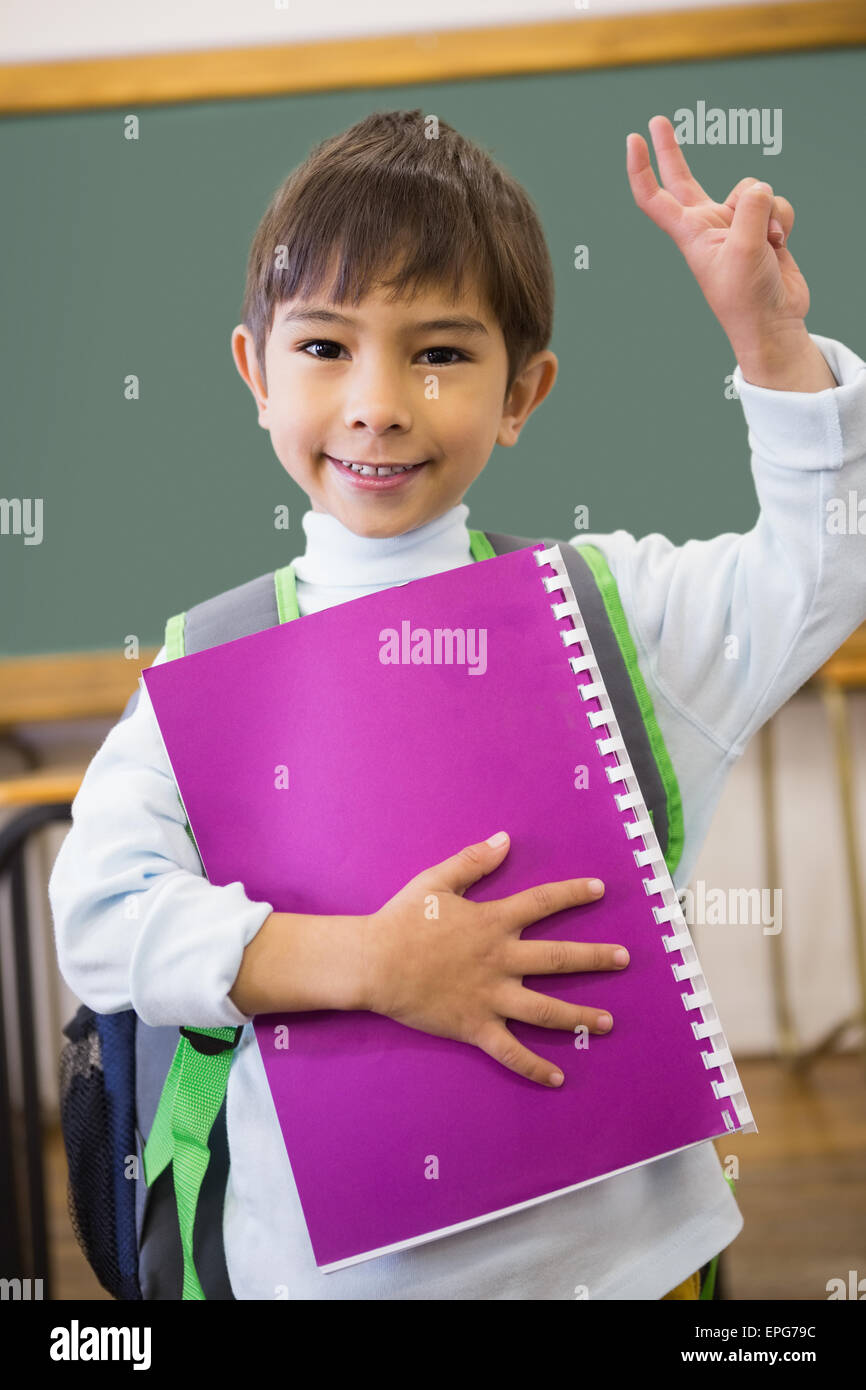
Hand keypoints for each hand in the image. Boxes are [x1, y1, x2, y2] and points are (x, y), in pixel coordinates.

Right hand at [360, 831, 627, 1086]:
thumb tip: (505, 839)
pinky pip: (510, 1051)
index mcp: (492, 922)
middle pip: (558, 958)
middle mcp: (500, 959)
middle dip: (595, 958)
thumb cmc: (403, 920)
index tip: (600, 890)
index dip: (572, 894)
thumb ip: (473, 861)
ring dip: (579, 1016)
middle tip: (624, 959)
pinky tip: (558, 1078)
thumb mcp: (436, 882)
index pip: (542, 903)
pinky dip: (534, 1067)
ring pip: (545, 1009)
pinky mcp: (476, 1026)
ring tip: (607, 1022)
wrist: (374, 963)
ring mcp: (491, 996)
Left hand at [626, 114, 810, 361]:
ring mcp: (734, 225)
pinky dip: (783, 219)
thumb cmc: (747, 297)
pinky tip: (781, 243)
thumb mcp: (745, 250)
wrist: (773, 322)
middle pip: (684, 179)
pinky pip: (775, 203)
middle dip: (671, 150)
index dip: (642, 169)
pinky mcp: (760, 228)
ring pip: (752, 190)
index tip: (633, 140)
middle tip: (657, 122)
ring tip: (768, 243)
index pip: (655, 198)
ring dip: (768, 211)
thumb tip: (759, 191)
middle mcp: (708, 224)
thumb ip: (752, 210)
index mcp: (690, 232)